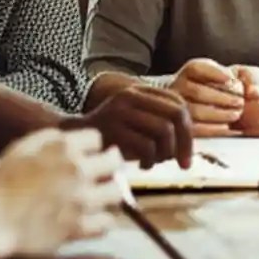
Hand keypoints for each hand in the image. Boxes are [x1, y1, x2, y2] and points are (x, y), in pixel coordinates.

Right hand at [0, 128, 123, 253]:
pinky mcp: (78, 227)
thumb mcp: (23, 147)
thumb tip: (77, 140)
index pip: (96, 138)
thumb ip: (52, 139)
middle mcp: (76, 170)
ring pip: (116, 192)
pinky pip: (107, 222)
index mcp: (62, 147)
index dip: (91, 147)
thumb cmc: (2, 182)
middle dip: (109, 165)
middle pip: (114, 162)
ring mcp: (80, 199)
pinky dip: (103, 221)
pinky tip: (94, 218)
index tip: (87, 155)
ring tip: (101, 196)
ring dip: (110, 193)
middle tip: (104, 172)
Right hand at [75, 83, 192, 168]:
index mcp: (140, 91)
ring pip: (164, 130)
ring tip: (155, 163)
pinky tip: (144, 166)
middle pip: (176, 113)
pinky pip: (146, 145)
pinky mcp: (112, 129)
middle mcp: (131, 96)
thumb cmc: (110, 137)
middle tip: (185, 164)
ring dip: (166, 153)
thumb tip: (188, 144)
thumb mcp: (135, 124)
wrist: (69, 140)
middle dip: (186, 142)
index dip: (189, 130)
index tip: (187, 152)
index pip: (178, 103)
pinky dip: (151, 160)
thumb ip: (159, 125)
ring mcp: (121, 110)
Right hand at [170, 58, 248, 135]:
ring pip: (193, 111)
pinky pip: (193, 129)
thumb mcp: (233, 76)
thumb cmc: (223, 88)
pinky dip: (212, 130)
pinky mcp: (180, 126)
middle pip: (197, 92)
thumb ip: (247, 79)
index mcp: (191, 71)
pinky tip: (227, 128)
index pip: (197, 68)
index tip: (231, 80)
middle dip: (221, 98)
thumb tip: (255, 92)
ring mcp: (176, 107)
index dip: (214, 74)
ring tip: (235, 115)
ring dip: (218, 114)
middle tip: (240, 102)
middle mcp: (178, 86)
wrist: (206, 106)